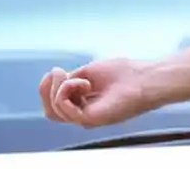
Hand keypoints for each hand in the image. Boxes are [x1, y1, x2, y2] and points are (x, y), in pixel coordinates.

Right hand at [39, 58, 154, 128]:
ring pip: (54, 110)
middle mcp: (82, 113)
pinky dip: (68, 90)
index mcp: (82, 103)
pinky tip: (84, 83)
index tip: (56, 70)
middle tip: (59, 72)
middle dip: (46, 89)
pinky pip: (65, 108)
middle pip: (49, 111)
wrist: (143, 79)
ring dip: (60, 87)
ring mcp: (86, 118)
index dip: (47, 87)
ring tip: (82, 78)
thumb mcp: (89, 72)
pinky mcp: (90, 119)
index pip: (53, 104)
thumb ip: (71, 80)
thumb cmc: (123, 74)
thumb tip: (56, 81)